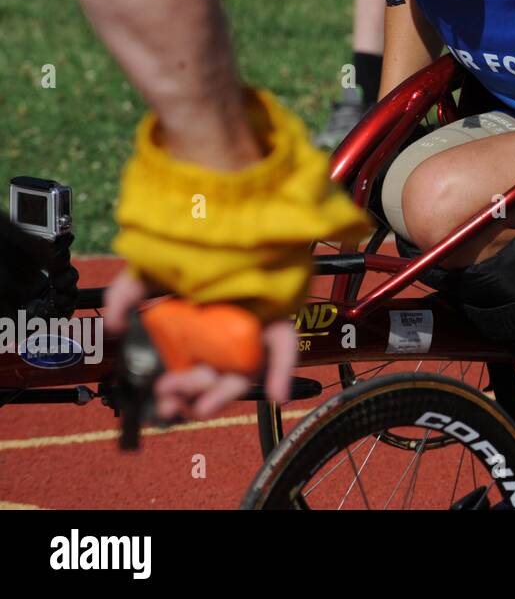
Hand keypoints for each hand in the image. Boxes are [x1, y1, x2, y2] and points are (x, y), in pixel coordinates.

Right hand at [103, 269, 296, 421]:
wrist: (228, 223)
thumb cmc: (190, 252)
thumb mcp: (151, 270)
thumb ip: (127, 295)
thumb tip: (114, 328)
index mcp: (197, 335)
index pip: (189, 373)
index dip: (177, 394)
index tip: (163, 406)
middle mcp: (225, 338)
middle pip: (214, 377)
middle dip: (192, 396)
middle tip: (171, 400)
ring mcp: (253, 332)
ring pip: (244, 372)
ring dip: (224, 394)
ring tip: (203, 407)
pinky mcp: (279, 320)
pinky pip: (284, 348)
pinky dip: (282, 372)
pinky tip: (277, 395)